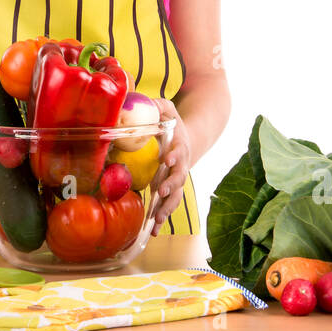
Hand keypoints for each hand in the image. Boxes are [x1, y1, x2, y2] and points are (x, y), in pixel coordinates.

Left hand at [151, 98, 190, 235]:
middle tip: (161, 191)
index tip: (166, 158)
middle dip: (171, 185)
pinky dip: (162, 216)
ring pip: (175, 196)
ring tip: (157, 221)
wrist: (189, 139)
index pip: (178, 151)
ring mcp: (177, 179)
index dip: (174, 155)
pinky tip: (153, 230)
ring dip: (167, 208)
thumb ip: (158, 105)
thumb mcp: (168, 109)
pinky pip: (168, 204)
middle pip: (179, 177)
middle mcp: (181, 165)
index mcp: (180, 146)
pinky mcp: (171, 190)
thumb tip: (143, 100)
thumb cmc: (173, 123)